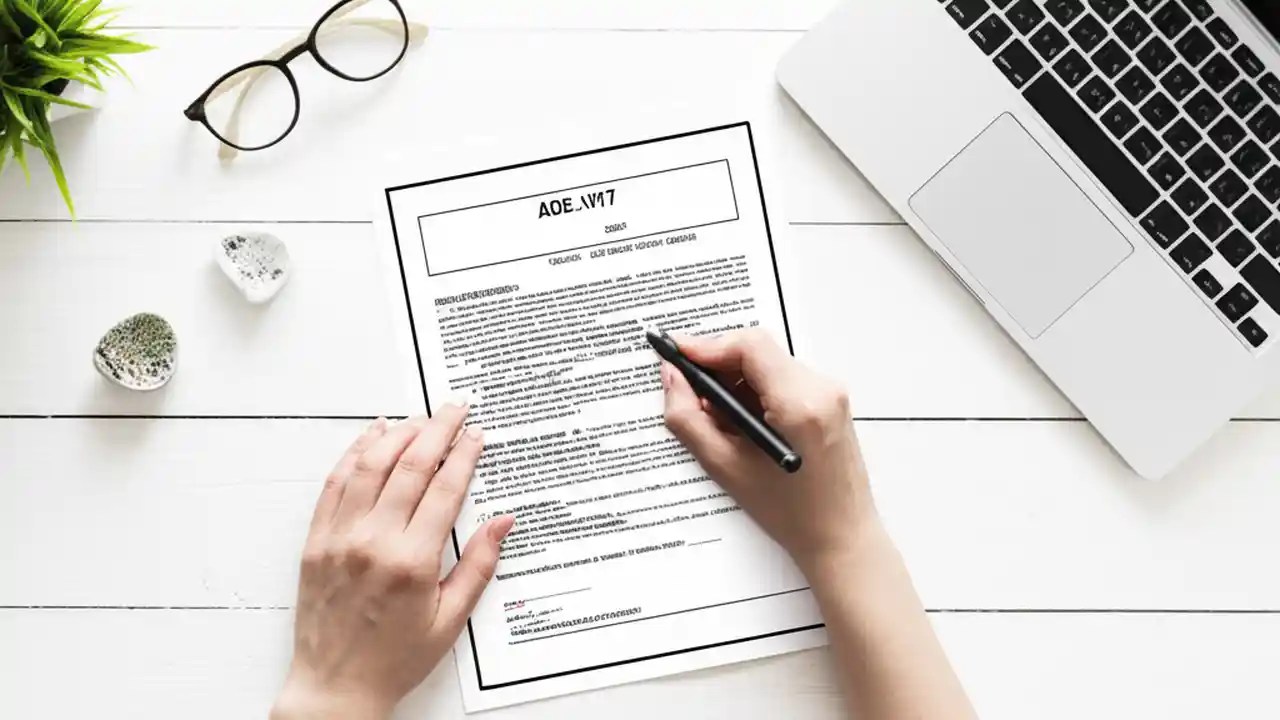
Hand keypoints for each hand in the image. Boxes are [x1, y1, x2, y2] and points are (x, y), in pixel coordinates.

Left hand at [271, 408, 513, 719]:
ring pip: (369, 465)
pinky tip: (372, 437)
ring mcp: (340, 539)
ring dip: (397, 433)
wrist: (335, 687)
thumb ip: (478, 565)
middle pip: (409, 466)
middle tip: (455, 408)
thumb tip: (503, 522)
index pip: (444, 489)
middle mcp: (373, 543)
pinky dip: (354, 453)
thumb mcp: (450, 620)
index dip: (464, 455)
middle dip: (437, 429)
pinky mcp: (316, 542)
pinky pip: (335, 484)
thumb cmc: (394, 660)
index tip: (476, 435)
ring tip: (419, 417)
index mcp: (412, 562)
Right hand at [659, 329, 875, 574]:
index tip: (678, 354)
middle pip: (758, 351)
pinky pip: (783, 378)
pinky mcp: (831, 401)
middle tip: (691, 394)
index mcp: (799, 404)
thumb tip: (672, 379)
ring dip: (737, 382)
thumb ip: (689, 418)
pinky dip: (756, 391)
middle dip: (719, 366)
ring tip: (719, 421)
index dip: (707, 345)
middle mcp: (821, 390)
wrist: (841, 537)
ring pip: (768, 364)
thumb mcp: (725, 467)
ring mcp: (831, 393)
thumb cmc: (792, 514)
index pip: (749, 346)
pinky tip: (744, 425)